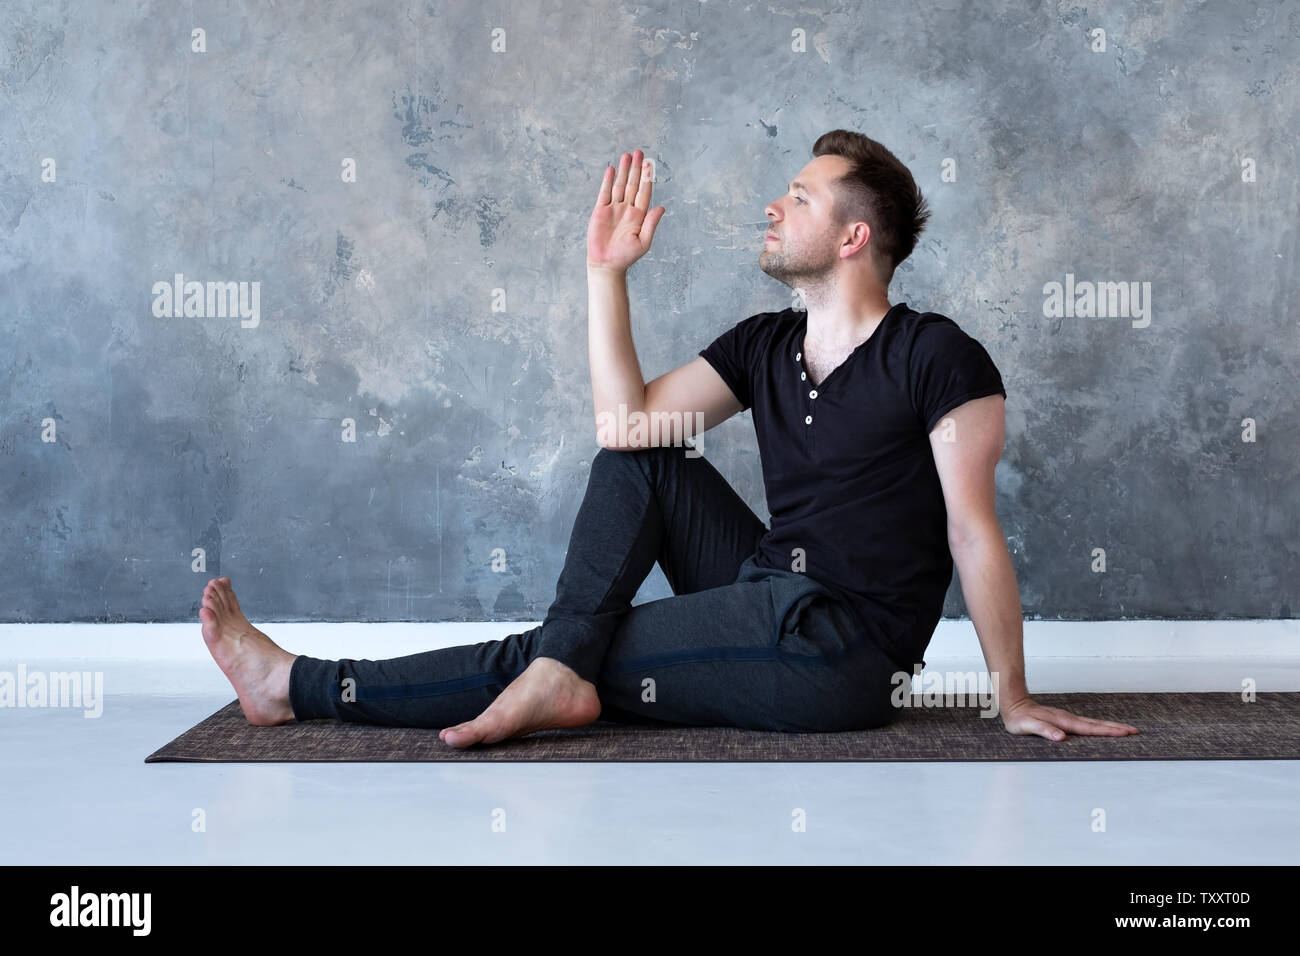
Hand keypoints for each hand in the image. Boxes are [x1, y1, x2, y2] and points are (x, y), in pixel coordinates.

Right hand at [587, 148, 665, 272]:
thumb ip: (651, 223)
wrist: (607, 264)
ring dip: (623, 171)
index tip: (649, 164)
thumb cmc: (626, 256)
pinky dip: (607, 181)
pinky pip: (604, 193)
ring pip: (619, 185)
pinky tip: (611, 169)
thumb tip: (661, 207)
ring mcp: (613, 209)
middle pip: (633, 184)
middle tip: (639, 152)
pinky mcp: (600, 212)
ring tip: (627, 156)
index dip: (647, 178)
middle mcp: (627, 209)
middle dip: (636, 169)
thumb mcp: (643, 242)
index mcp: (639, 215)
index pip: (644, 192)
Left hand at [999, 695, 1138, 740]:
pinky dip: (1099, 727)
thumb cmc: (1019, 718)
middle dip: (1116, 728)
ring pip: (1093, 723)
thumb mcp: (1028, 726)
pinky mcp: (1065, 720)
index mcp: (1063, 722)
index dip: (1107, 731)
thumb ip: (1044, 730)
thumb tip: (1061, 737)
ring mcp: (1068, 719)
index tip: (1124, 733)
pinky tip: (1104, 730)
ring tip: (1126, 730)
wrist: (1014, 704)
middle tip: (1135, 731)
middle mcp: (1068, 719)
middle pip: (1097, 724)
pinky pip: (1087, 724)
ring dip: (1110, 726)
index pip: (1090, 728)